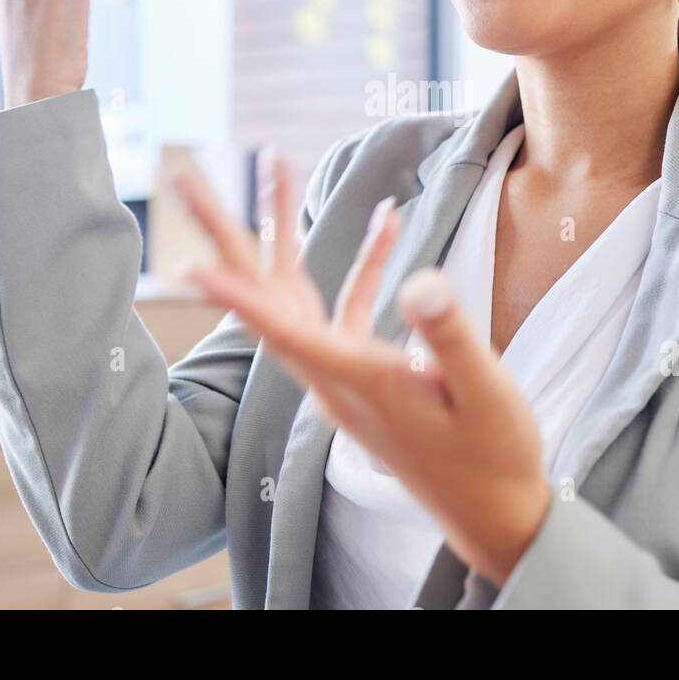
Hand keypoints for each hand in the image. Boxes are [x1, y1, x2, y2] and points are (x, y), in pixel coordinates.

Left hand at [171, 147, 552, 587]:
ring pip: (296, 299)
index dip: (238, 298)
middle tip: (184, 183)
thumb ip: (448, 337)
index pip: (285, 333)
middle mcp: (336, 380)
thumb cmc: (494, 453)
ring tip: (272, 169)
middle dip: (225, 241)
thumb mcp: (484, 392)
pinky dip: (364, 266)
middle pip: (265, 303)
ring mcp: (346, 377)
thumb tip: (419, 280)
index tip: (190, 265)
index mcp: (359, 382)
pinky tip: (389, 224)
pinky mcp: (366, 375)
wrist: (493, 509)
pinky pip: (348, 311)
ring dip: (280, 235)